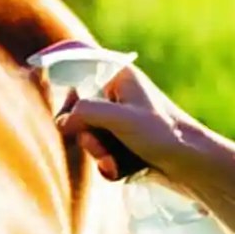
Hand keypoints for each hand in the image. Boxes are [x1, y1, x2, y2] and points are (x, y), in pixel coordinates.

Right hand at [53, 64, 206, 181]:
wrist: (192, 164)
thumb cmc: (164, 135)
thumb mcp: (121, 119)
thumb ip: (86, 113)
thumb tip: (62, 122)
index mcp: (119, 77)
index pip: (80, 64)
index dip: (59, 70)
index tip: (42, 81)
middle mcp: (117, 95)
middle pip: (78, 110)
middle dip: (86, 135)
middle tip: (101, 147)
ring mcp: (119, 119)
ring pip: (87, 135)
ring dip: (98, 154)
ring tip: (116, 163)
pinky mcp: (122, 141)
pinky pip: (99, 151)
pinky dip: (107, 164)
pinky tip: (121, 170)